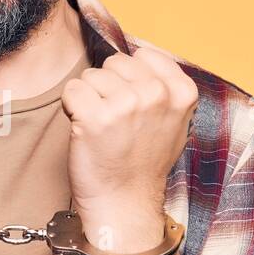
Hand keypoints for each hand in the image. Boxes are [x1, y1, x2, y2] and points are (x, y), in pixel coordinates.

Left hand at [60, 45, 196, 250]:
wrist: (125, 202)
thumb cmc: (144, 162)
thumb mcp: (174, 121)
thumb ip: (165, 85)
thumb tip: (141, 52)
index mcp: (181, 91)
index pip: (144, 55)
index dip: (131, 78)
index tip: (134, 107)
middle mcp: (156, 94)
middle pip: (115, 62)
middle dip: (109, 86)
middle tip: (116, 122)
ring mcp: (126, 104)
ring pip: (91, 75)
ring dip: (90, 99)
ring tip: (103, 128)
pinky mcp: (95, 117)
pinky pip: (72, 90)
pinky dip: (72, 108)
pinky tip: (85, 130)